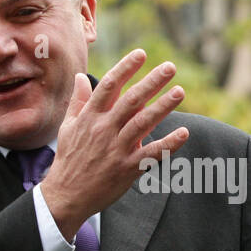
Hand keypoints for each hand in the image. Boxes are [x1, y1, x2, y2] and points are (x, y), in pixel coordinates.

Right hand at [39, 50, 188, 239]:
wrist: (66, 196)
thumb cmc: (68, 160)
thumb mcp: (67, 127)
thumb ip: (78, 101)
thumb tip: (81, 76)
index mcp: (90, 117)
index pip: (109, 86)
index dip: (125, 68)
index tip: (141, 54)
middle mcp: (104, 130)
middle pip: (131, 100)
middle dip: (152, 82)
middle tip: (170, 67)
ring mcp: (117, 149)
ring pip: (143, 123)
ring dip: (163, 106)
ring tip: (180, 91)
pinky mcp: (128, 168)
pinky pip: (152, 154)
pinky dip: (169, 144)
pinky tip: (184, 132)